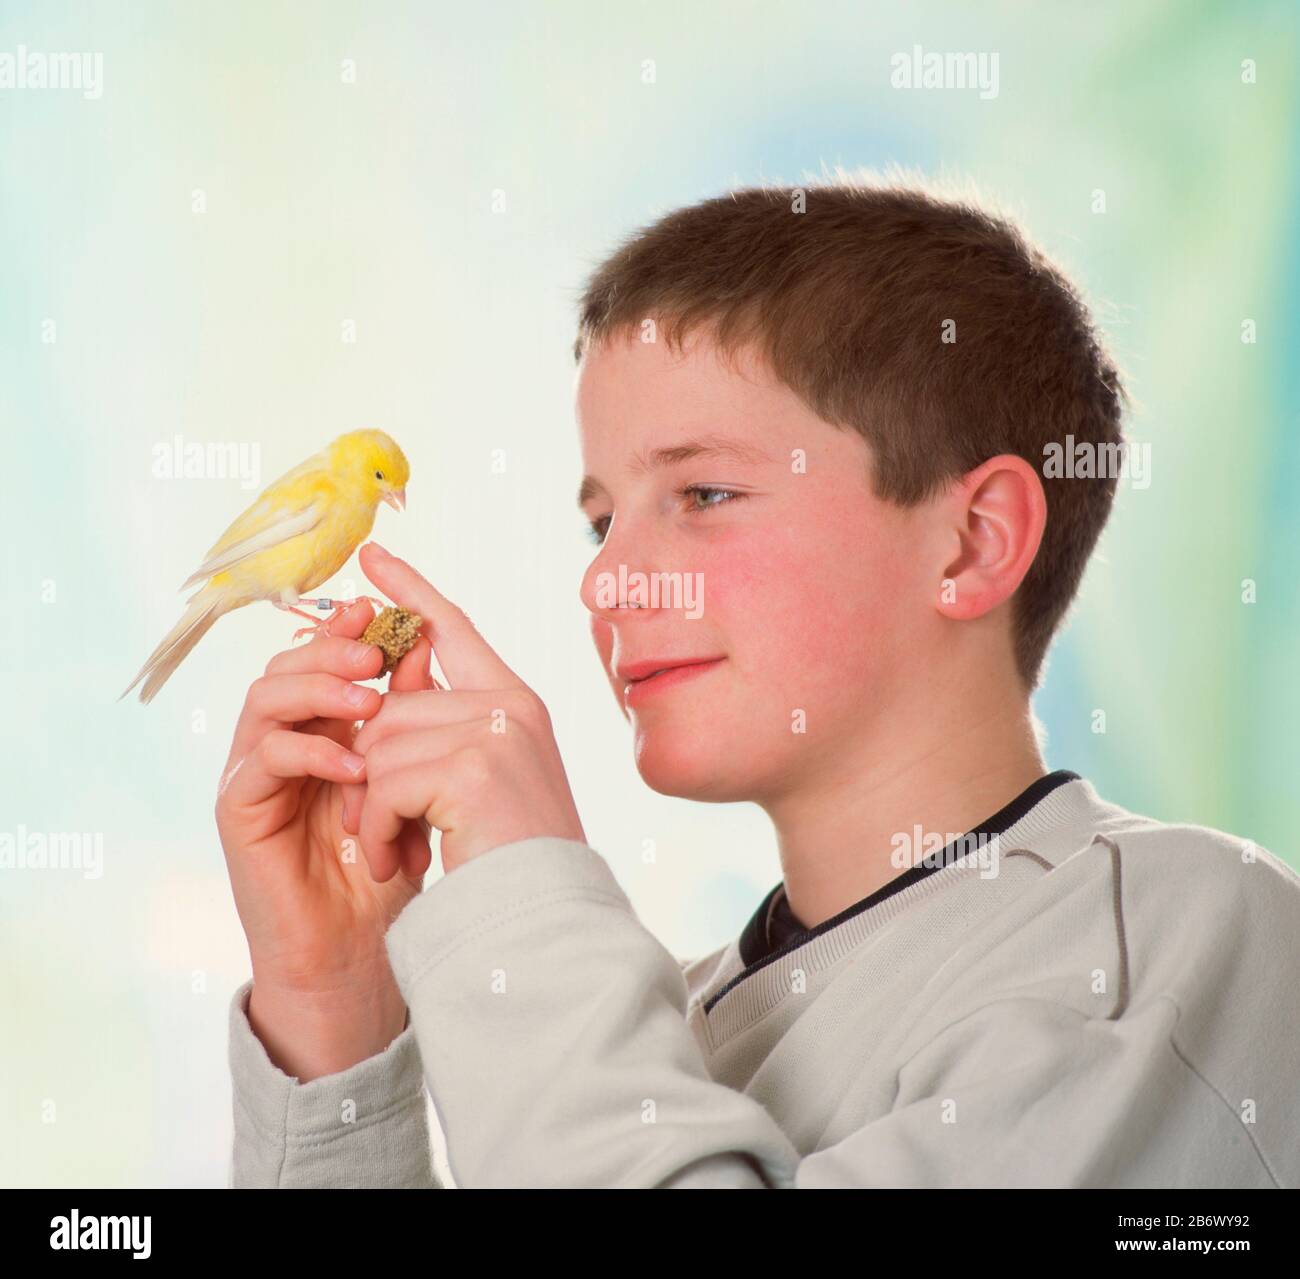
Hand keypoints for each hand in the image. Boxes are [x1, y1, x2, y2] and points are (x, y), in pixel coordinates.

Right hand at [215, 600, 419, 1078]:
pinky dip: (309, 752)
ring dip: (319, 689)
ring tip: (371, 699)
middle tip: (376, 646)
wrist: (360, 956)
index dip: (349, 623)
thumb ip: (413, 717)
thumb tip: (424, 643)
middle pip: (290, 664)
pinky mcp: (240, 810)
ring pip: (267, 698)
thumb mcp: (413, 780)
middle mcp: (287, 740)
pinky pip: (262, 759)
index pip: (327, 655)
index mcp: (327, 726)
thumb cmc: (392, 868)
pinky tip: (354, 765)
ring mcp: (258, 773)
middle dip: (333, 646)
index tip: (387, 597)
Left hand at [341, 542, 587, 880]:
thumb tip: (375, 707)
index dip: (411, 589)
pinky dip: (376, 829)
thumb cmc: (513, 864)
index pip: (453, 628)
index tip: (372, 557)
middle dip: (367, 771)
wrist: (547, 921)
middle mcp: (512, 706)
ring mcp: (496, 731)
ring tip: (393, 852)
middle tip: (374, 830)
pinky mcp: (474, 766)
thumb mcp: (480, 786)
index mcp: (516, 704)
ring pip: (379, 744)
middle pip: (391, 706)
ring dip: (369, 809)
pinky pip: (382, 782)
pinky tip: (398, 860)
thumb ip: (443, 736)